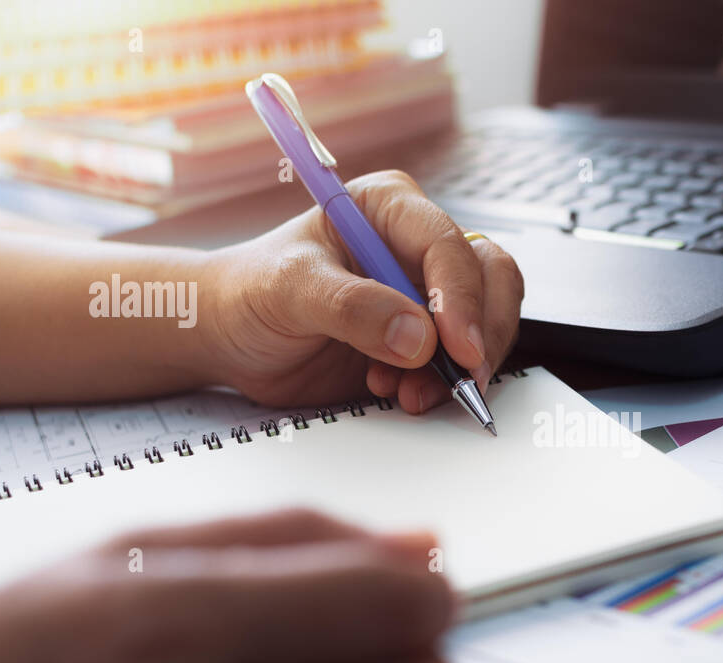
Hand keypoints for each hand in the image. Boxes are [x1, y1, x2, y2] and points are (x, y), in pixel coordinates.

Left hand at [203, 170, 523, 411]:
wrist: (232, 338)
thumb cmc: (249, 292)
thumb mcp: (288, 289)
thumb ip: (351, 307)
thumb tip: (418, 336)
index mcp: (389, 209)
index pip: (447, 245)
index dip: (462, 297)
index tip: (456, 348)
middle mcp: (416, 247)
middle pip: (490, 277)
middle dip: (483, 332)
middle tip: (464, 378)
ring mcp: (426, 294)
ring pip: (488, 320)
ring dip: (465, 365)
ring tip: (413, 393)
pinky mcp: (426, 339)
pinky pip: (464, 359)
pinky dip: (446, 384)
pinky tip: (401, 393)